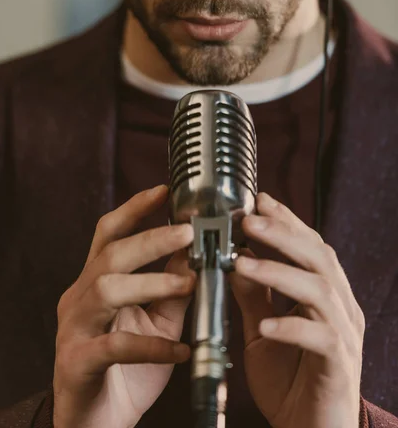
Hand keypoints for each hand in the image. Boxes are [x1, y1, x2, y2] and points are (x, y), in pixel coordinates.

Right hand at [53, 184, 195, 427]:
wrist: (99, 421)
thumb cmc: (129, 368)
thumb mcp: (158, 321)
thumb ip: (172, 287)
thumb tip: (196, 253)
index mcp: (97, 282)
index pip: (109, 234)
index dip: (135, 208)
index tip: (165, 190)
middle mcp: (80, 298)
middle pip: (110, 254)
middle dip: (150, 238)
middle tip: (187, 231)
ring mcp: (75, 330)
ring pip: (106, 290)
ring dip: (151, 282)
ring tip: (187, 283)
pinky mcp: (78, 363)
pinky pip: (114, 347)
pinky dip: (150, 345)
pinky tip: (180, 349)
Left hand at [227, 192, 365, 427]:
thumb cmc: (290, 380)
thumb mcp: (262, 332)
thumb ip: (253, 298)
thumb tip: (236, 260)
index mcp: (325, 294)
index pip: (309, 246)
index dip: (287, 221)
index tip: (260, 200)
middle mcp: (340, 308)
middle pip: (318, 257)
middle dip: (283, 234)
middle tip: (249, 220)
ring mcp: (344, 335)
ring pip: (319, 290)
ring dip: (280, 272)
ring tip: (243, 263)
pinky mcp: (339, 365)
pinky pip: (320, 338)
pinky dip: (291, 326)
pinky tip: (265, 324)